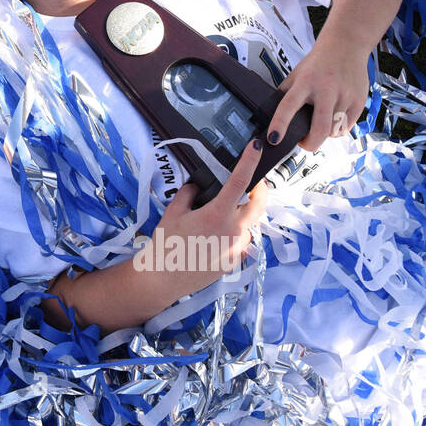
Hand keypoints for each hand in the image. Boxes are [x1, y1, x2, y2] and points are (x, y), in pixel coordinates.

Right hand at [139, 139, 268, 304]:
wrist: (163, 279)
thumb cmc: (166, 244)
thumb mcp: (173, 212)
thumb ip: (189, 194)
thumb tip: (198, 187)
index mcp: (218, 215)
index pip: (240, 182)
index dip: (250, 161)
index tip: (256, 147)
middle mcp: (233, 231)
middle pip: (260, 204)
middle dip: (261, 190)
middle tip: (255, 183)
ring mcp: (237, 248)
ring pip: (249, 225)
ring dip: (241, 216)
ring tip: (217, 220)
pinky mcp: (235, 261)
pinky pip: (241, 242)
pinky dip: (233, 235)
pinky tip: (213, 240)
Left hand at [266, 37, 369, 152]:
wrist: (346, 46)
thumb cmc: (318, 63)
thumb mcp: (297, 74)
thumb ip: (287, 94)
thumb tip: (272, 117)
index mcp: (305, 82)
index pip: (288, 105)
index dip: (280, 124)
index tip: (273, 139)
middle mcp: (326, 89)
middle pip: (320, 128)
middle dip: (310, 144)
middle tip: (304, 143)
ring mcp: (345, 96)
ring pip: (335, 131)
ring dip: (325, 135)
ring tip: (320, 126)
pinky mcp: (359, 101)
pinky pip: (347, 127)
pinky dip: (338, 130)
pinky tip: (333, 120)